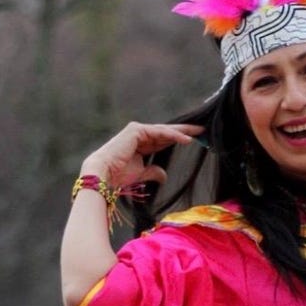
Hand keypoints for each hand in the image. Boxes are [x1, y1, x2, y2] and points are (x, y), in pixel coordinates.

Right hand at [81, 122, 203, 189]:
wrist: (103, 174)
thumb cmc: (119, 176)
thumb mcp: (142, 173)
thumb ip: (154, 171)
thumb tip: (164, 176)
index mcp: (141, 143)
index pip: (164, 139)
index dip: (178, 139)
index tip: (195, 139)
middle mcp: (139, 134)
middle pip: (167, 132)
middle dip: (184, 131)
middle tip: (202, 130)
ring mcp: (138, 130)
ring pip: (165, 131)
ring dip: (182, 132)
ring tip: (199, 133)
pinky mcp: (137, 130)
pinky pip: (160, 132)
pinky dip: (173, 135)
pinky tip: (187, 140)